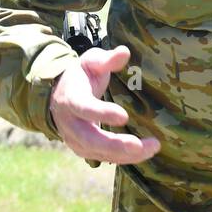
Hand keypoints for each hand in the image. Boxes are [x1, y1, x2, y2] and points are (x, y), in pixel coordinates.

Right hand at [49, 45, 160, 163]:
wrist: (59, 95)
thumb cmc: (80, 75)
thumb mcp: (90, 61)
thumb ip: (106, 59)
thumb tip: (124, 52)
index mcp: (70, 98)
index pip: (83, 108)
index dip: (101, 113)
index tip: (124, 117)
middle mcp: (70, 123)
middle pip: (90, 139)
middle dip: (114, 145)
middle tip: (139, 145)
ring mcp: (74, 139)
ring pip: (98, 152)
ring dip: (125, 154)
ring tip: (152, 147)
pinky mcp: (83, 149)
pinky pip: (103, 157)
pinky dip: (123, 158)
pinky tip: (144, 152)